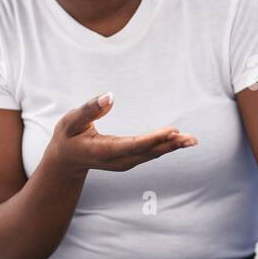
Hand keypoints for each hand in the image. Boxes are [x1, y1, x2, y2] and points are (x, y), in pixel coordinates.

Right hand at [47, 92, 195, 175]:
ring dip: (172, 147)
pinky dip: (166, 147)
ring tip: (192, 140)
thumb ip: (88, 109)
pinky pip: (151, 153)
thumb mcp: (70, 121)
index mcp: (102, 151)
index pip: (133, 145)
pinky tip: (180, 140)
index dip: (153, 139)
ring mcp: (124, 162)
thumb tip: (110, 95)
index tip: (172, 131)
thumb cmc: (67, 136)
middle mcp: (117, 160)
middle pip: (148, 153)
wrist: (66, 161)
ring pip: (152, 155)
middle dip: (170, 145)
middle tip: (191, 138)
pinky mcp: (130, 160)